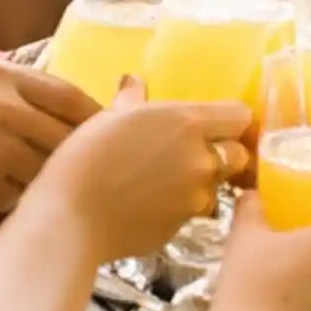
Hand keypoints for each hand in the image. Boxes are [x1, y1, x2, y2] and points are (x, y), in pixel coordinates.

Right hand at [0, 50, 101, 231]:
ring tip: (56, 202)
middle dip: (86, 157)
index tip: (102, 141)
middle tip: (92, 178)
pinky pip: (30, 196)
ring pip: (55, 166)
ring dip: (55, 185)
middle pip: (73, 130)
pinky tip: (20, 216)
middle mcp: (3, 97)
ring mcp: (0, 137)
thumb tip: (39, 107)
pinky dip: (29, 207)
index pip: (68, 94)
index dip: (92, 120)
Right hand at [31, 76, 250, 262]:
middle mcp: (201, 159)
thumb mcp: (108, 118)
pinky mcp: (183, 227)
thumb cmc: (85, 157)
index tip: (215, 123)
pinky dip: (179, 207)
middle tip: (194, 152)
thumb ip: (132, 100)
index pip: (240, 116)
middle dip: (224, 153)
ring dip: (201, 183)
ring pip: (216, 187)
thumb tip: (135, 82)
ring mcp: (195, 198)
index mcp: (187, 123)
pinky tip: (149, 204)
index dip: (230, 119)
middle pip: (238, 154)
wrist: (71, 217)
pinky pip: (192, 213)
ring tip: (167, 182)